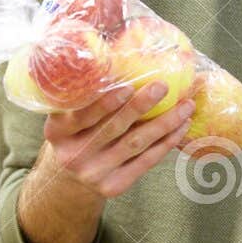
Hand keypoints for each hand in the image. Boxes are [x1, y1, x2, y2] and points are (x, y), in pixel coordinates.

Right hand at [42, 81, 196, 200]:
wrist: (68, 177)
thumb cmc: (76, 132)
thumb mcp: (66, 115)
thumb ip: (83, 94)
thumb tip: (122, 56)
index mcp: (57, 132)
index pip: (82, 116)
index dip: (106, 103)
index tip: (128, 86)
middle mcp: (72, 155)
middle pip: (113, 129)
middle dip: (141, 107)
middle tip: (162, 86)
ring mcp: (93, 174)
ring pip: (135, 145)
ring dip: (164, 124)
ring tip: (185, 106)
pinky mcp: (113, 187)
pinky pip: (145, 162)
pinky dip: (166, 143)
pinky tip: (181, 127)